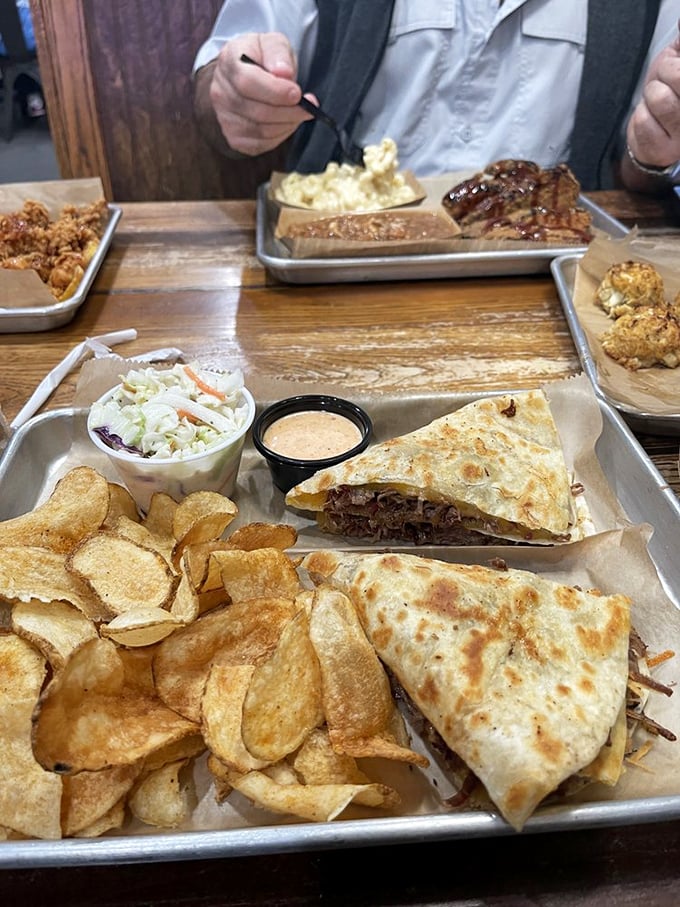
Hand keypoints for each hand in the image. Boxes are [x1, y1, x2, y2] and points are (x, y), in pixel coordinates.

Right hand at [209, 32, 314, 155]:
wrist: (245, 75)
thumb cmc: (261, 58)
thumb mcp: (272, 43)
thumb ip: (278, 53)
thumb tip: (284, 73)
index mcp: (228, 61)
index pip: (248, 82)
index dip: (276, 91)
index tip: (297, 93)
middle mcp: (220, 90)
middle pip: (257, 111)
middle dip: (289, 112)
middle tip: (307, 108)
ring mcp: (224, 116)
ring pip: (260, 131)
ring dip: (287, 124)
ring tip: (299, 113)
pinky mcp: (233, 137)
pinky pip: (259, 144)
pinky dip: (279, 136)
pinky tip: (286, 123)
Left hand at [626, 22, 679, 167]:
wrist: (651, 135)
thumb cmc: (669, 92)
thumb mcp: (678, 60)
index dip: (674, 67)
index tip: (672, 72)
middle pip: (677, 75)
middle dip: (664, 73)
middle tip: (664, 83)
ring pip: (659, 98)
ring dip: (650, 96)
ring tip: (656, 103)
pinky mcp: (665, 151)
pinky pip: (643, 120)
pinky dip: (640, 117)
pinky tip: (650, 121)